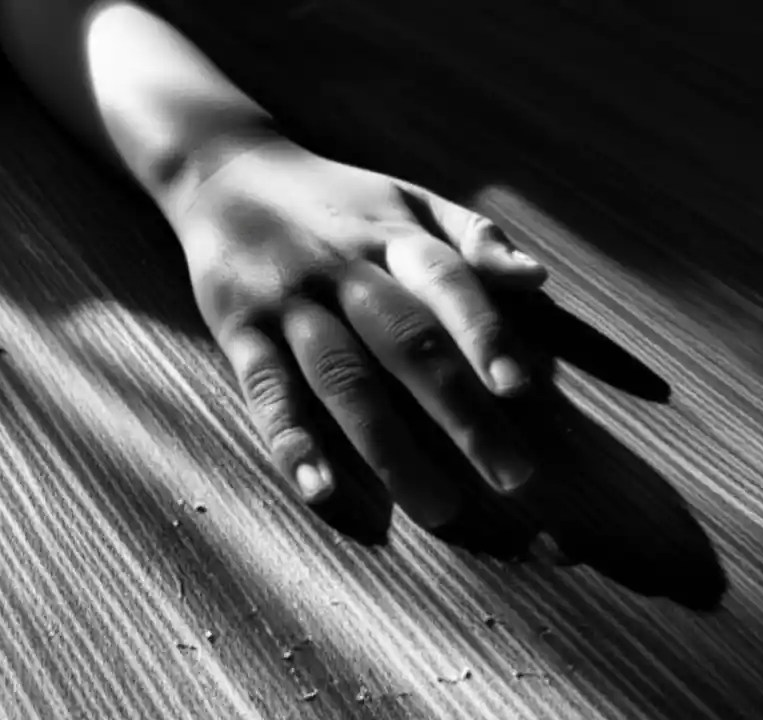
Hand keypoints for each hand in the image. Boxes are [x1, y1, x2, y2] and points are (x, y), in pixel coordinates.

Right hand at [166, 137, 544, 528]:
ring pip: (342, 376)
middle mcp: (344, 267)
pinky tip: (320, 490)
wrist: (224, 171)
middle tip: (512, 475)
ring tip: (438, 507)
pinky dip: (291, 440)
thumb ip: (471, 238)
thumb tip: (538, 278)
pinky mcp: (239, 330)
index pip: (446, 282)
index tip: (520, 389)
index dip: (482, 333)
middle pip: (405, 339)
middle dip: (459, 410)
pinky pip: (266, 389)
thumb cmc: (336, 201)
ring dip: (389, 446)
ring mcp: (289, 302)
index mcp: (393, 234)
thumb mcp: (406, 200)